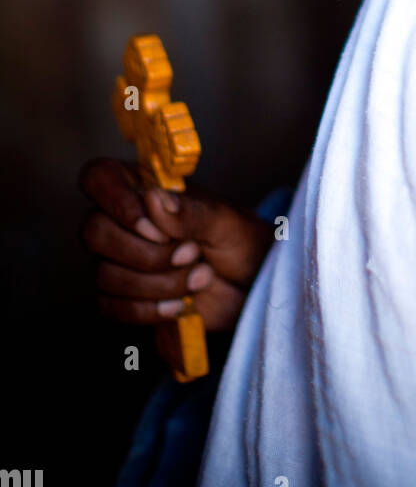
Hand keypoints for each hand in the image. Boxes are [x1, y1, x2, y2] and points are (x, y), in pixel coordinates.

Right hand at [79, 158, 274, 332]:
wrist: (250, 287)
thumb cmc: (239, 241)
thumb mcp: (224, 221)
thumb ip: (190, 211)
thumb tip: (152, 199)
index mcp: (144, 187)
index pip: (99, 177)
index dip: (117, 201)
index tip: (155, 227)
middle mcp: (123, 220)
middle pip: (94, 231)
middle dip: (147, 253)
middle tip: (191, 254)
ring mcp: (119, 259)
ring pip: (104, 274)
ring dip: (157, 284)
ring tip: (199, 277)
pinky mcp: (123, 296)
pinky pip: (110, 306)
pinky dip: (147, 310)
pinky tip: (179, 305)